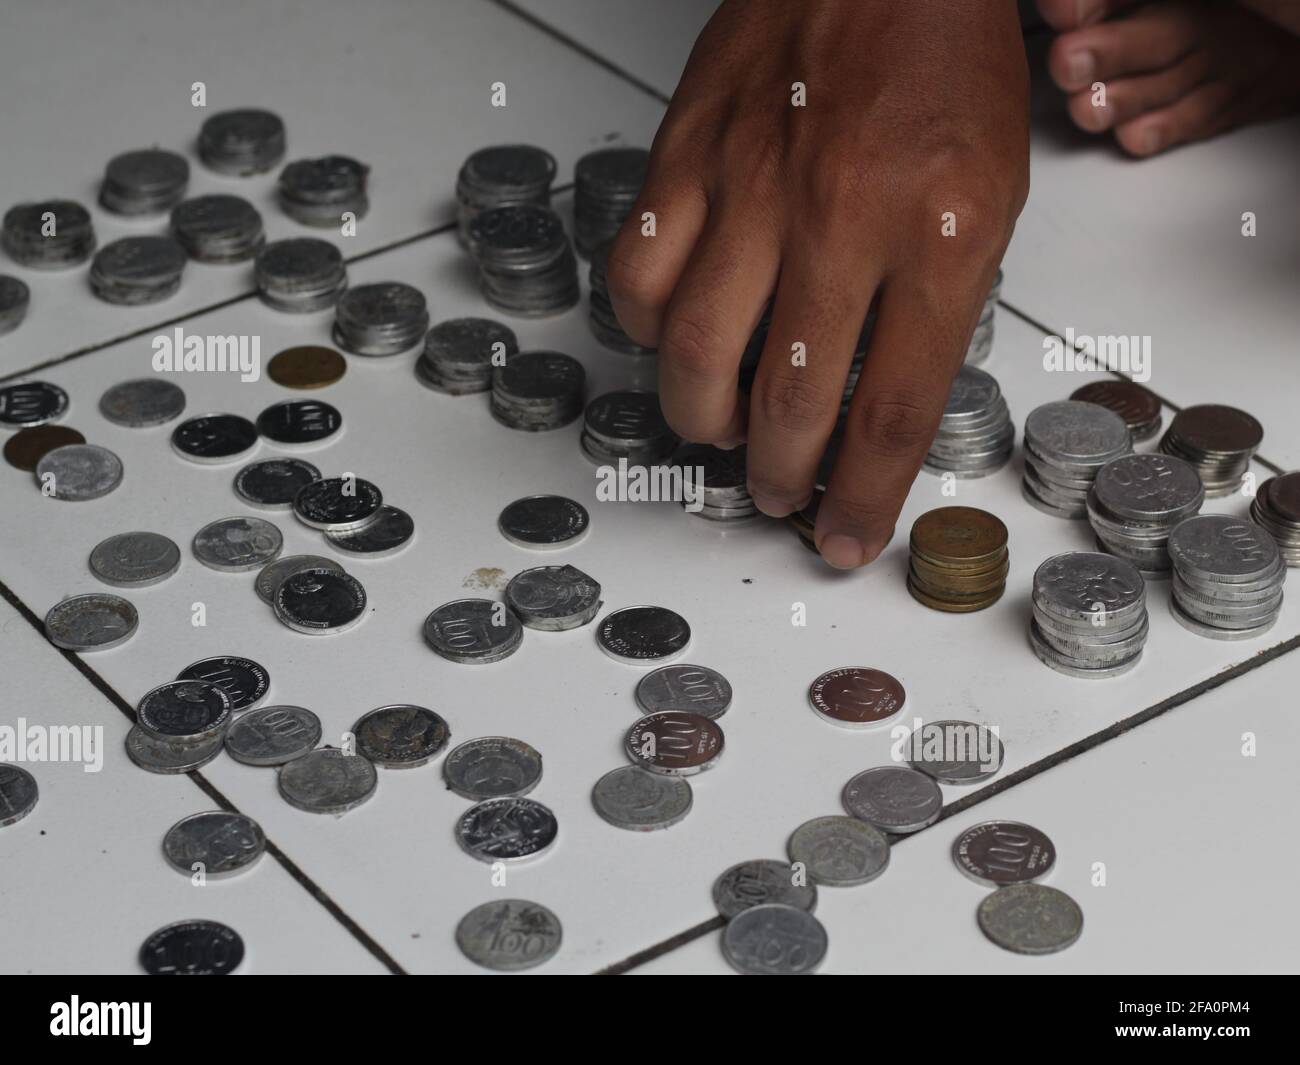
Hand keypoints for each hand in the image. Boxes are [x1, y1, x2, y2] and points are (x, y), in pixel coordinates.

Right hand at [607, 0, 1029, 566]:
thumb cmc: (943, 67)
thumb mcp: (990, 196)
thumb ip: (936, 307)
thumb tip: (878, 404)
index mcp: (936, 231)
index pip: (890, 409)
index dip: (862, 497)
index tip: (845, 537)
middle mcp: (836, 215)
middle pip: (783, 400)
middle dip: (778, 476)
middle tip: (779, 491)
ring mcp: (749, 184)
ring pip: (692, 354)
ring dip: (705, 420)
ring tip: (724, 429)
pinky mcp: (684, 157)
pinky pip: (637, 277)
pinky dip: (647, 331)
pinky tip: (676, 335)